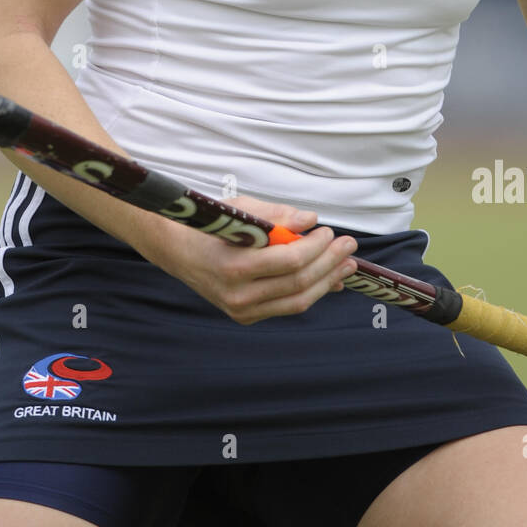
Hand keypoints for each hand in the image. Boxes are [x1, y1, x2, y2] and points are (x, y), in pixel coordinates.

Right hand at [141, 195, 359, 323]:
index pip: (289, 261)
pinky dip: (311, 292)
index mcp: (234, 265)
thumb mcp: (241, 210)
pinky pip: (287, 307)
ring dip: (327, 281)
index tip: (329, 231)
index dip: (316, 247)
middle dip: (329, 263)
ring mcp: (242, 310)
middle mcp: (238, 295)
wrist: (177, 250)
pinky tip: (328, 279)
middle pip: (298, 283)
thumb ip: (277, 216)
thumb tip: (310, 219)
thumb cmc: (211, 225)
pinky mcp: (246, 316)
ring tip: (346, 264)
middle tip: (349, 245)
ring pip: (297, 301)